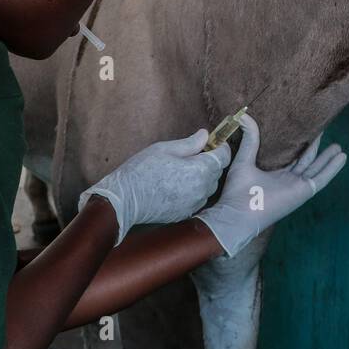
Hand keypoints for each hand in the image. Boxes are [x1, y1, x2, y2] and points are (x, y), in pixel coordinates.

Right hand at [78, 131, 232, 244]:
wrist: (125, 200)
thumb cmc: (142, 171)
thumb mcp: (165, 149)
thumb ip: (190, 143)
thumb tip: (205, 135)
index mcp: (200, 170)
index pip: (223, 157)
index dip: (220, 146)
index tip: (213, 141)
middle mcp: (202, 190)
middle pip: (217, 172)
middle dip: (211, 160)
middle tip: (195, 152)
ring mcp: (194, 204)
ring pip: (208, 187)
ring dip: (203, 177)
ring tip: (184, 169)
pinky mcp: (186, 213)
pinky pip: (197, 198)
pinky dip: (194, 190)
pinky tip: (177, 184)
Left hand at [194, 115, 346, 256]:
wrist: (238, 213)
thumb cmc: (237, 191)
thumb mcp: (244, 159)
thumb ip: (249, 139)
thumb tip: (244, 117)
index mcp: (275, 176)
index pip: (291, 159)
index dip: (300, 146)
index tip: (306, 131)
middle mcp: (288, 181)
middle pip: (307, 162)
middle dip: (317, 150)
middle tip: (325, 133)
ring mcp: (296, 187)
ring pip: (316, 169)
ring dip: (328, 158)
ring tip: (339, 147)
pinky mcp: (303, 192)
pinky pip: (321, 178)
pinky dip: (332, 168)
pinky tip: (342, 157)